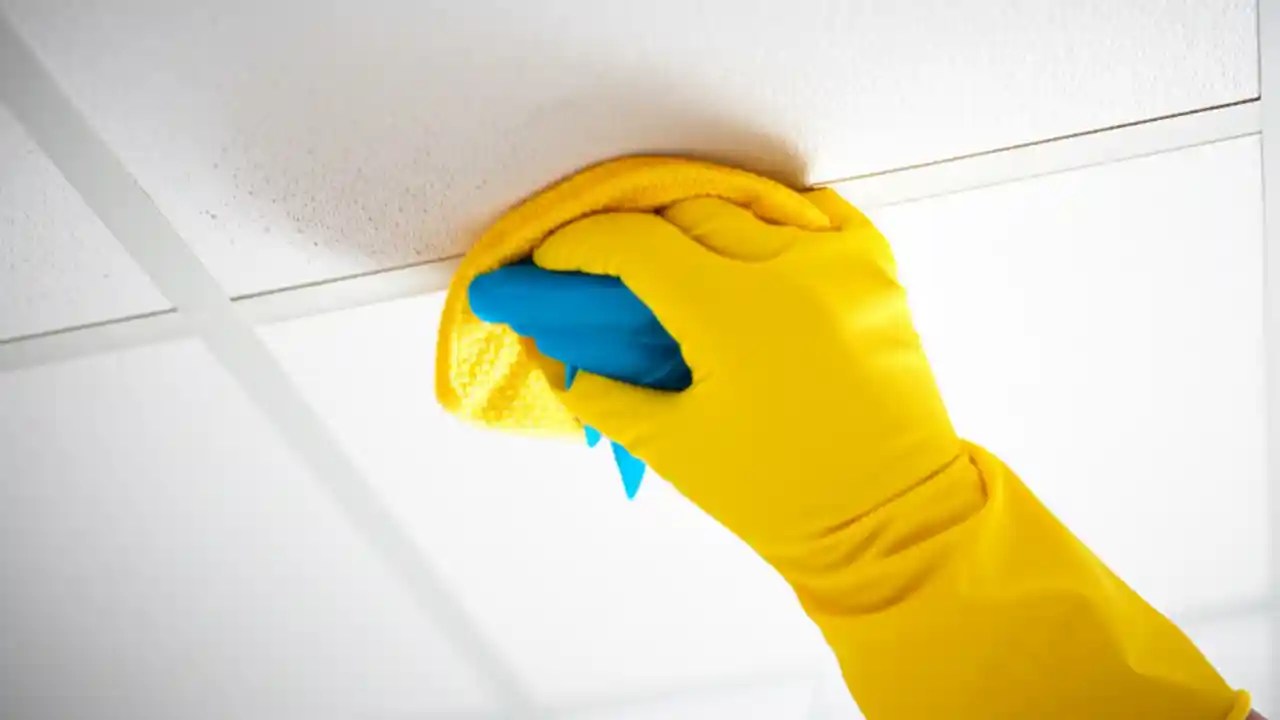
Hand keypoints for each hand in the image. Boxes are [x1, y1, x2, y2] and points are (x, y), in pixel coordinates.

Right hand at [530, 190, 959, 574]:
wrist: (891, 522)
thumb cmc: (781, 497)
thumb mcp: (673, 448)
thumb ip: (600, 393)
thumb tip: (554, 356)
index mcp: (731, 314)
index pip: (635, 245)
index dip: (579, 246)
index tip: (552, 261)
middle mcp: (790, 270)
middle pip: (686, 212)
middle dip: (634, 231)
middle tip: (604, 265)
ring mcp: (841, 264)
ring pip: (749, 205)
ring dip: (700, 221)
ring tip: (673, 255)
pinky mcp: (878, 272)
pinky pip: (817, 214)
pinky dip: (775, 218)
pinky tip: (752, 243)